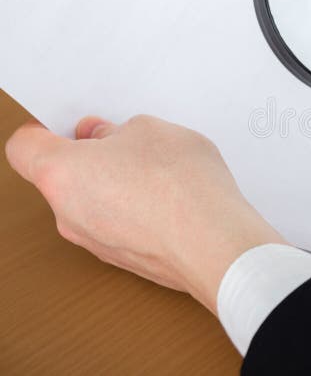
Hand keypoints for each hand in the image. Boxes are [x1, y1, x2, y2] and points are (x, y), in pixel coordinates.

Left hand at [4, 115, 284, 313]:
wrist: (214, 245)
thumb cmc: (179, 185)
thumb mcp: (151, 130)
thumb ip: (118, 130)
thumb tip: (106, 138)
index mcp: (60, 174)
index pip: (24, 147)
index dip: (45, 129)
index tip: (69, 123)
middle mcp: (66, 213)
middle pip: (64, 175)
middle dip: (94, 155)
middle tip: (131, 142)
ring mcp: (94, 242)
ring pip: (94, 201)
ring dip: (118, 184)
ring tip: (162, 172)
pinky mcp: (123, 259)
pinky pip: (119, 224)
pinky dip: (138, 210)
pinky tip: (173, 199)